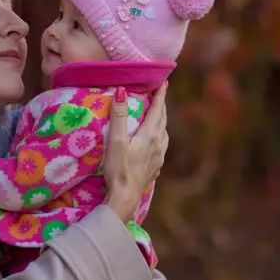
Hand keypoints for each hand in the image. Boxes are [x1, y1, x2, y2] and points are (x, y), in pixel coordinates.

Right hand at [103, 82, 168, 221]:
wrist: (125, 198)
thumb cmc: (119, 169)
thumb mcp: (116, 140)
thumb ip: (119, 115)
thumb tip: (122, 91)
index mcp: (150, 135)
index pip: (157, 109)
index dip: (160, 95)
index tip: (164, 82)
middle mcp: (159, 144)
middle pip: (163, 120)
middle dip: (161, 106)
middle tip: (159, 94)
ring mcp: (159, 157)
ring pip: (164, 133)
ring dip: (161, 121)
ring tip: (157, 115)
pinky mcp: (155, 168)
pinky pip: (161, 146)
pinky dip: (159, 136)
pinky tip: (155, 141)